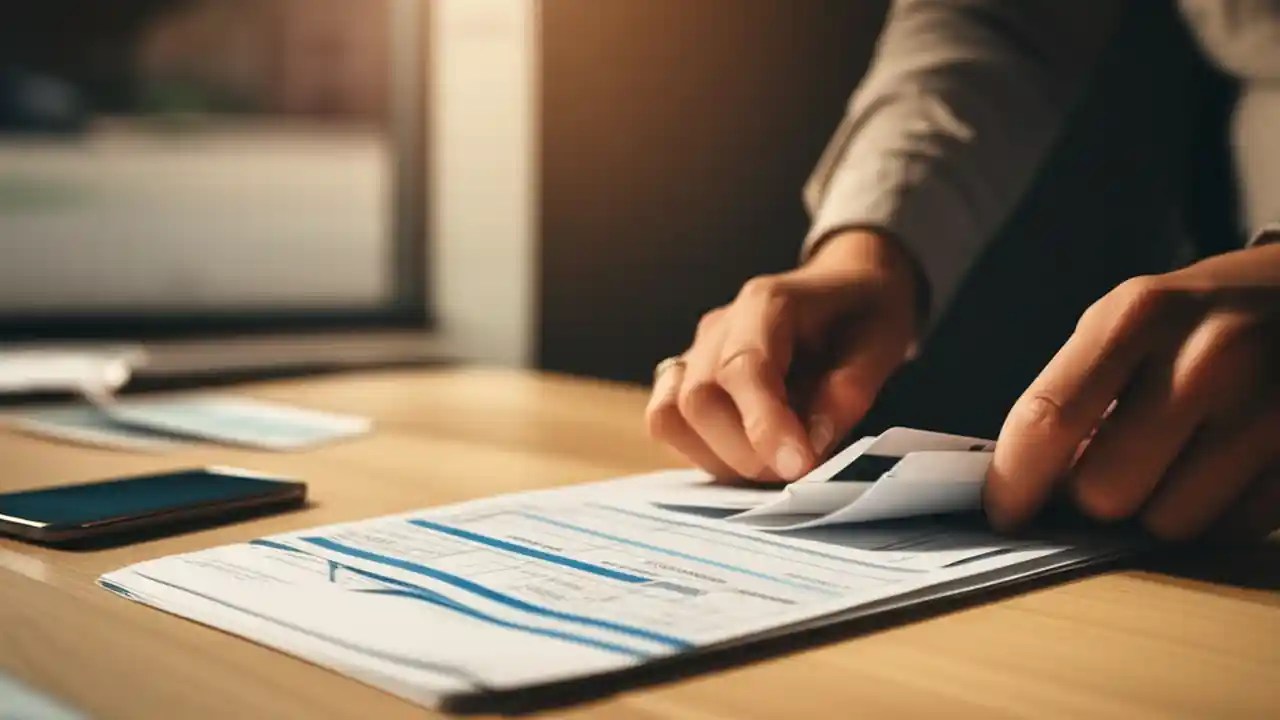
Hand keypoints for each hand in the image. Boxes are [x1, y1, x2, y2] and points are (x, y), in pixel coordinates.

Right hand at [646, 230, 921, 481]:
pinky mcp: (687, 380)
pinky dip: (702, 451)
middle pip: (698, 399)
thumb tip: (811, 444)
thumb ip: (850, 390)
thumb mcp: (883, 341)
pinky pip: (668, 422)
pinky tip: (747, 453)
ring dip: (722, 458)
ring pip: (673, 416)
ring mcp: (696, 352)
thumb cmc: (864, 311)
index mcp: (767, 303)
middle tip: (799, 468)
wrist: (842, 284)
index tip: (799, 465)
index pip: (744, 368)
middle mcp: (720, 326)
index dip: (765, 424)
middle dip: (747, 452)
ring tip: (775, 462)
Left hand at [986, 243, 1279, 539]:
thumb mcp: (1131, 323)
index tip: (1004, 513)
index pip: (1047, 420)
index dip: (1014, 483)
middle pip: (1105, 490)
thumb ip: (1077, 395)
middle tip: (1108, 474)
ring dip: (1156, 513)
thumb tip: (1027, 490)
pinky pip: (1235, 528)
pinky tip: (1223, 471)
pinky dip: (1216, 516)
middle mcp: (1208, 357)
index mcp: (1138, 315)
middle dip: (1093, 498)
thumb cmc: (1203, 319)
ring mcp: (1271, 408)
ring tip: (1173, 466)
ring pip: (1170, 524)